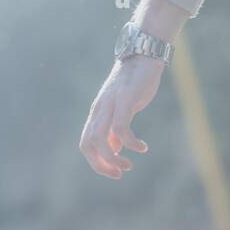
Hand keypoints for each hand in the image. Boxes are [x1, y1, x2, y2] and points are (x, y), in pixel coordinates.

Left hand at [79, 56, 164, 178]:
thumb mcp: (122, 109)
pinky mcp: (125, 100)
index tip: (115, 171)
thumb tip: (115, 148)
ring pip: (100, 139)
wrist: (143, 56)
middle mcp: (100, 110)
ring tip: (129, 165)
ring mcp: (111, 105)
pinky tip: (143, 148)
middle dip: (101, 165)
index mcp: (97, 114)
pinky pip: (121, 128)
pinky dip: (131, 143)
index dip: (97, 162)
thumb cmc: (134, 84)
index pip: (86, 144)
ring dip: (113, 158)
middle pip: (88, 144)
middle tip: (120, 173)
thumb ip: (115, 129)